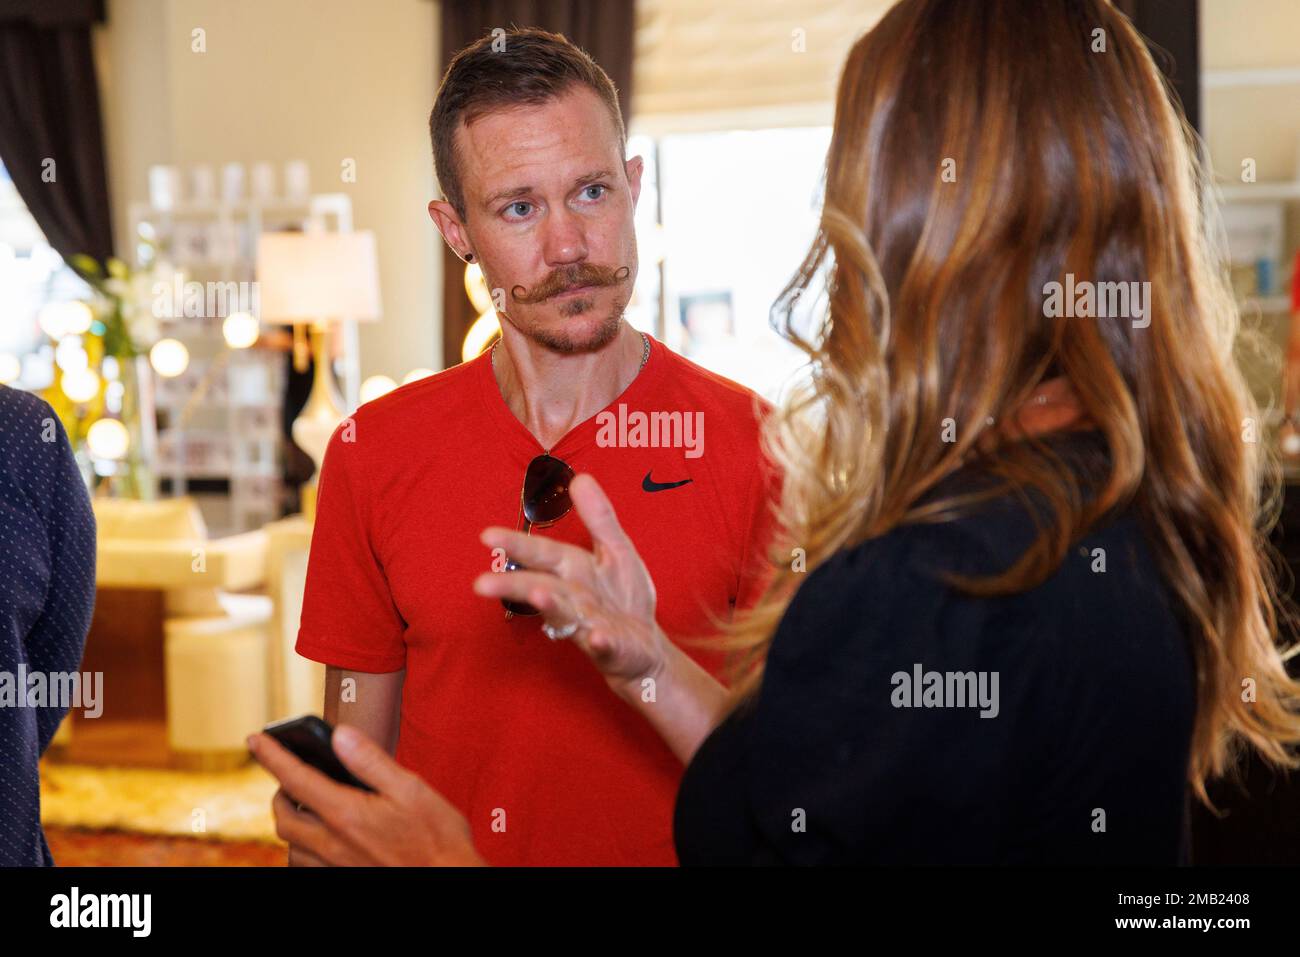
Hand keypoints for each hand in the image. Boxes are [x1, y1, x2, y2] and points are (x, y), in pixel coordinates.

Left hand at [248, 725, 485, 866]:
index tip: (256, 739)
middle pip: (283, 816)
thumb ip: (370, 761)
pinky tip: (318, 841)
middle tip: (285, 776)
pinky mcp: (343, 878)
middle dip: (277, 791)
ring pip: (290, 846)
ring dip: (288, 822)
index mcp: (346, 813)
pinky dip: (301, 849)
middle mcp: (333, 843)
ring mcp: (336, 865)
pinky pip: (305, 866)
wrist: (447, 880)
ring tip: (301, 807)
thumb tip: (340, 735)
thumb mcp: (411, 788)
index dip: (272, 755)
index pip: (295, 777)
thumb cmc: (436, 839)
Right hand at [473, 473, 668, 697]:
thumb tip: (580, 478)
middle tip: (480, 584)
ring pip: (564, 615)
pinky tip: (597, 636)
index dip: (517, 544)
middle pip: (541, 587)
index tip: (486, 536)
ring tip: (536, 596)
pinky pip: (604, 644)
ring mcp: (590, 624)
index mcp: (574, 570)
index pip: (542, 553)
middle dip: (514, 585)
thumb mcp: (615, 550)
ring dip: (550, 606)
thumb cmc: (623, 598)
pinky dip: (599, 641)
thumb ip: (598, 517)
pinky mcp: (612, 647)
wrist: (644, 648)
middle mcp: (575, 598)